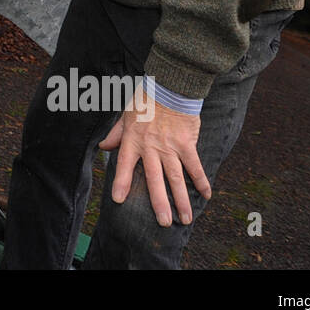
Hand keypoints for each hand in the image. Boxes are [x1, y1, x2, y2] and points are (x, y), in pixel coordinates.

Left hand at [98, 92, 210, 226]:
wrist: (169, 87)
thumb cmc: (145, 101)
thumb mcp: (125, 116)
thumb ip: (115, 134)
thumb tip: (103, 147)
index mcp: (133, 140)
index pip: (123, 163)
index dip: (121, 181)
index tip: (119, 199)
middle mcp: (151, 147)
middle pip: (154, 179)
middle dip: (159, 203)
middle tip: (163, 222)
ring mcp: (170, 147)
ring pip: (176, 177)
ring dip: (182, 200)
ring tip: (186, 219)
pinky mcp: (187, 143)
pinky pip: (195, 165)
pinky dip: (201, 180)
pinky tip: (206, 195)